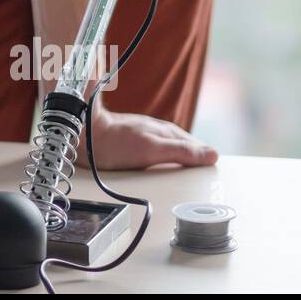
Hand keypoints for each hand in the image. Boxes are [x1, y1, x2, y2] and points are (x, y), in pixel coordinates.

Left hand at [76, 107, 217, 170]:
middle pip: (182, 144)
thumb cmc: (116, 143)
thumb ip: (181, 151)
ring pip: (168, 145)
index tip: (216, 167)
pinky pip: (155, 149)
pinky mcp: (130, 141)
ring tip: (190, 166)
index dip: (204, 155)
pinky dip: (164, 157)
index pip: (193, 145)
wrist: (84, 137)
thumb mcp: (152, 148)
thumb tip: (212, 155)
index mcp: (165, 131)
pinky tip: (161, 163)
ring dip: (180, 154)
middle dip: (195, 154)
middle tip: (207, 168)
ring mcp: (142, 135)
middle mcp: (155, 131)